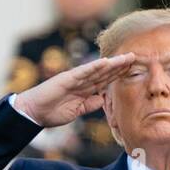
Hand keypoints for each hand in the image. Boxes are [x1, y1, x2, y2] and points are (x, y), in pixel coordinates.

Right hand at [15, 53, 136, 126]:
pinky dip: (94, 67)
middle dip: (120, 66)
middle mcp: (81, 81)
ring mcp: (74, 79)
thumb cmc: (52, 112)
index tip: (132, 70)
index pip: (105, 80)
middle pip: (104, 72)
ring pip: (97, 70)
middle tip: (135, 57)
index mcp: (84, 89)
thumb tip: (103, 99)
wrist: (34, 113)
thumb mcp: (77, 111)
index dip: (118, 74)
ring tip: (127, 58)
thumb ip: (90, 105)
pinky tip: (106, 62)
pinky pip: (83, 72)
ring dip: (112, 64)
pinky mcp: (66, 79)